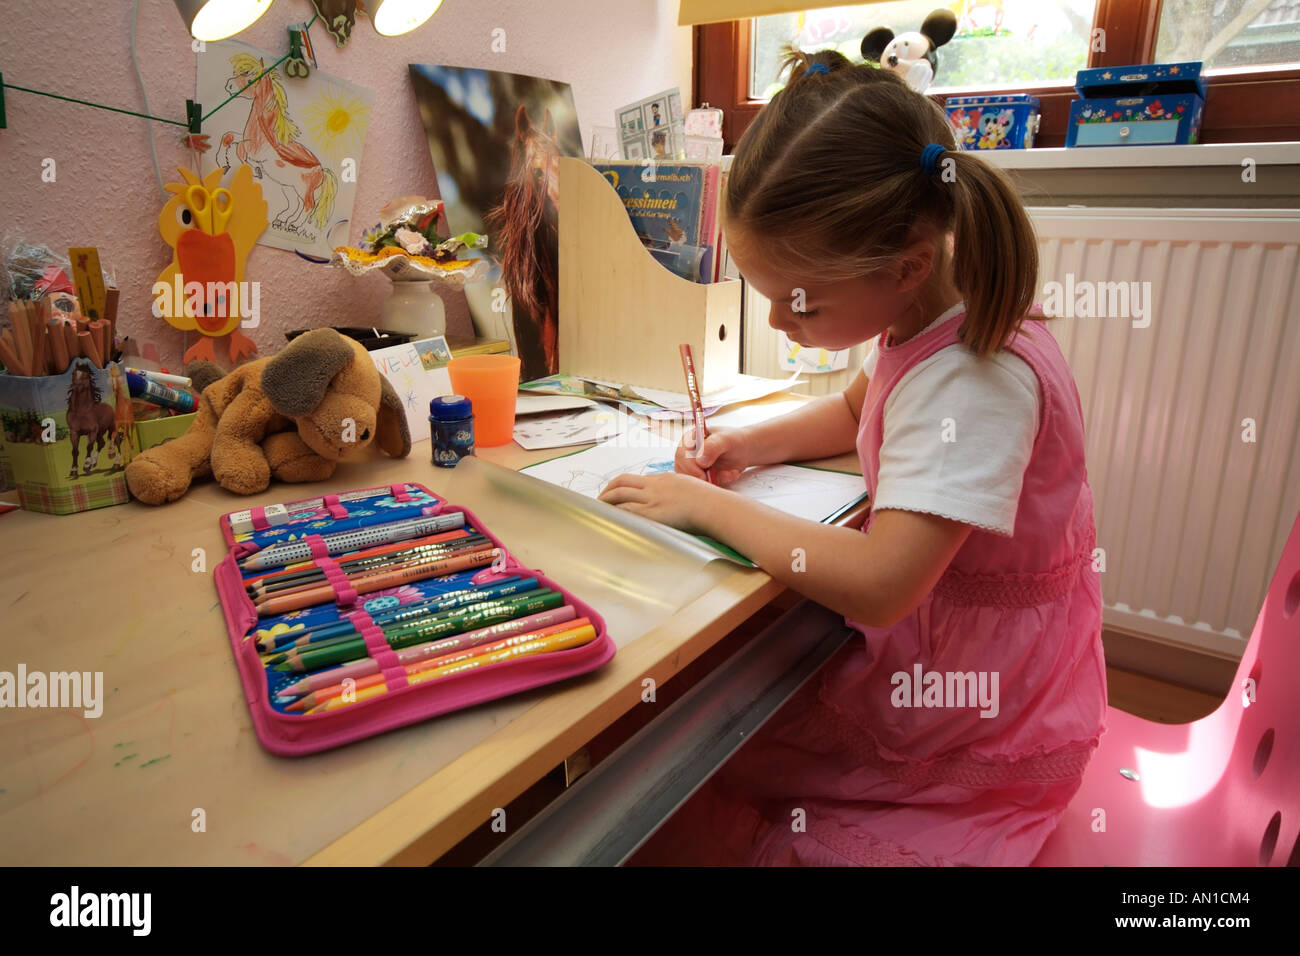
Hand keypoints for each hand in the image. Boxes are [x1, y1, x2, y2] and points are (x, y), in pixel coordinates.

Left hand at [598, 471, 716, 533]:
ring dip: (606, 501)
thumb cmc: (708, 501)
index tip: (613, 492)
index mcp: (663, 479)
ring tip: (599, 509)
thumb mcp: (689, 489)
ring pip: (620, 495)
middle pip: (622, 483)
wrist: (713, 506)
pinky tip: (610, 517)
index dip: (620, 485)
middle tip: (600, 499)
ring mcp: (652, 499)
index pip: (635, 479)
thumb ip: (678, 492)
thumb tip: (675, 502)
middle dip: (607, 490)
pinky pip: (628, 510)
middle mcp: (654, 486)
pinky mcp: (653, 513)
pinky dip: (616, 512)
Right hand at [675, 425, 749, 485]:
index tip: (704, 473)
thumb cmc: (733, 440)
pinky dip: (717, 484)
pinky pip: (702, 487)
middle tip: (720, 475)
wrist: (743, 450)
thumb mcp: (726, 440)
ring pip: (691, 481)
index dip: (690, 466)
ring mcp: (691, 467)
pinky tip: (729, 475)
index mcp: (689, 439)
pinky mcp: (698, 478)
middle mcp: (686, 453)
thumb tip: (699, 461)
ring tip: (729, 473)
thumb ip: (713, 447)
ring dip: (712, 481)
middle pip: (683, 471)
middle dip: (702, 477)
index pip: (681, 455)